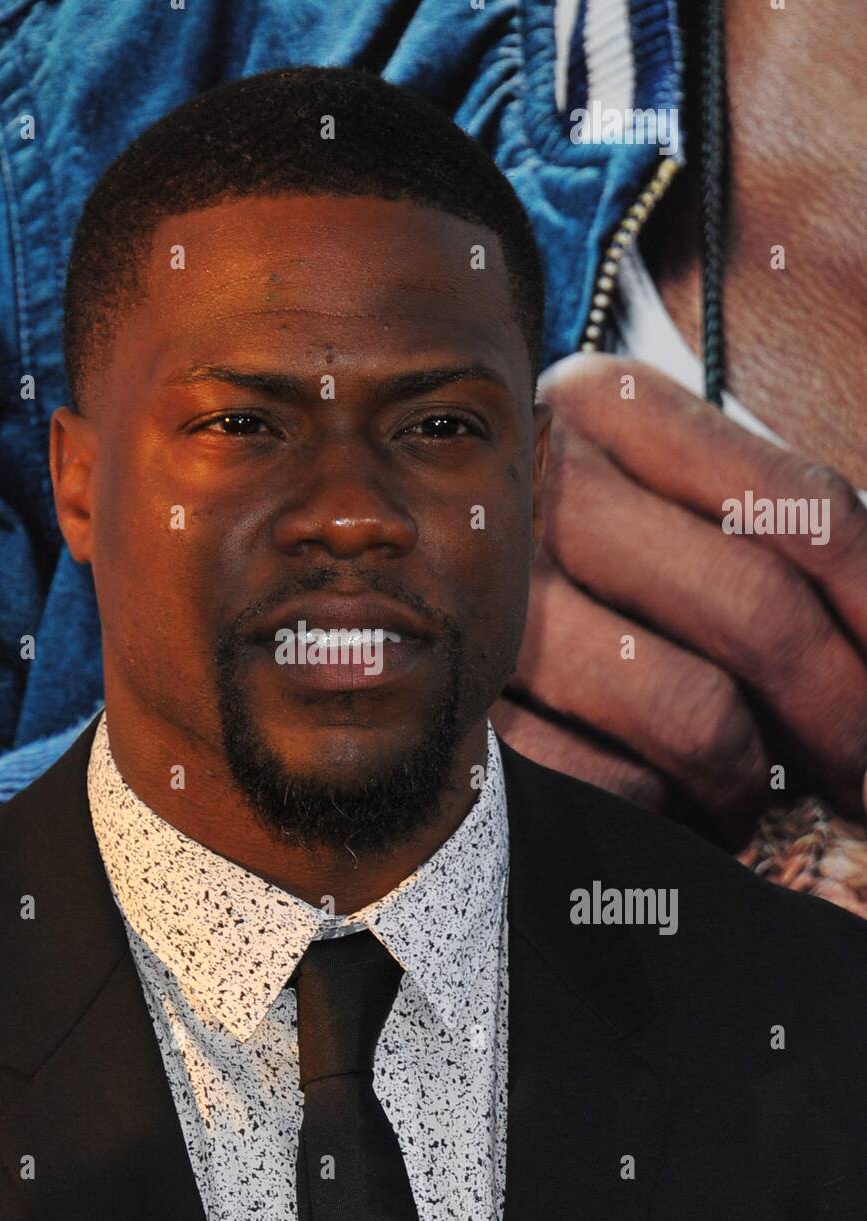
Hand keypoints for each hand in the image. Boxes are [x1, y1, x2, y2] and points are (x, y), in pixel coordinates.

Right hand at [493, 354, 866, 840]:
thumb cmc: (573, 555)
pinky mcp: (460, 698)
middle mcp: (543, 487)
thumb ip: (768, 533)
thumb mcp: (661, 497)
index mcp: (611, 410)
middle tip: (858, 776)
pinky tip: (662, 803)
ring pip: (687, 707)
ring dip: (743, 778)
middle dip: (837, 717)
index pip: (807, 516)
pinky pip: (603, 777)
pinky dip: (656, 809)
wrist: (401, 581)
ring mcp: (492, 595)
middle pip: (756, 610)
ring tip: (745, 798)